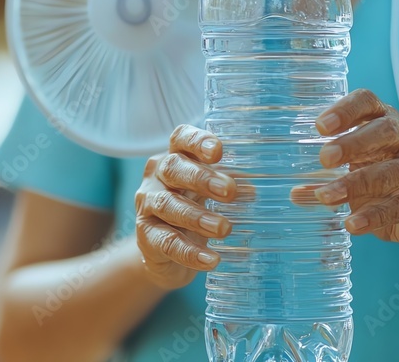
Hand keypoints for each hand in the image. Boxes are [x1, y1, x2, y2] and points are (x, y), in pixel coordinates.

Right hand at [135, 125, 235, 289]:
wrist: (165, 254)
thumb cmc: (193, 210)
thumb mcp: (211, 194)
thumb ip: (229, 187)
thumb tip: (252, 189)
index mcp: (175, 157)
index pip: (180, 139)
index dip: (197, 141)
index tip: (218, 151)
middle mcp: (156, 177)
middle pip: (173, 168)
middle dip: (201, 178)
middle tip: (229, 191)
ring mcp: (147, 206)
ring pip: (168, 205)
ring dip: (197, 217)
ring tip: (224, 228)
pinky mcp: (146, 237)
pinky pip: (167, 242)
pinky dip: (190, 252)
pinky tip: (211, 259)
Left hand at [299, 89, 398, 242]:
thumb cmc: (389, 171)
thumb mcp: (360, 166)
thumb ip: (327, 178)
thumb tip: (294, 194)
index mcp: (385, 120)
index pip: (368, 103)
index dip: (346, 110)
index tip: (320, 125)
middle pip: (384, 131)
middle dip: (353, 143)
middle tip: (324, 158)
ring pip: (393, 172)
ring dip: (357, 184)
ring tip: (326, 196)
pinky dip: (377, 215)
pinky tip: (353, 223)